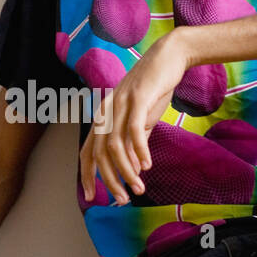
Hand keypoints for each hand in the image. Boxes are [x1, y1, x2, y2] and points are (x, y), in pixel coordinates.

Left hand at [79, 30, 190, 205]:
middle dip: (109, 180)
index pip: (88, 151)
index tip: (93, 197)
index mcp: (103, 116)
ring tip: (138, 189)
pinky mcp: (138, 98)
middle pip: (100, 153)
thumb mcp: (142, 119)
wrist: (168, 57)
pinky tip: (148, 166)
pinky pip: (134, 130)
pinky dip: (140, 150)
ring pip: (115, 145)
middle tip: (122, 200)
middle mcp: (106, 111)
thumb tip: (134, 169)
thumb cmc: (154, 89)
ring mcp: (120, 104)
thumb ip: (135, 143)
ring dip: (126, 171)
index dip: (87, 175)